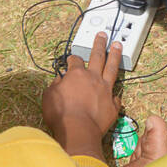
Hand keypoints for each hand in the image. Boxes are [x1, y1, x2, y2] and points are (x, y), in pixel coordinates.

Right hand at [42, 33, 122, 153]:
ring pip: (112, 68)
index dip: (73, 59)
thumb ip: (55, 86)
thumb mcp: (49, 97)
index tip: (73, 59)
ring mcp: (105, 90)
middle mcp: (93, 78)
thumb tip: (59, 80)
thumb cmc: (61, 115)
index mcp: (77, 75)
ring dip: (115, 55)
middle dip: (100, 44)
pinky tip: (115, 93)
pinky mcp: (113, 104)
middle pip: (98, 55)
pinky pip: (115, 97)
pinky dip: (114, 94)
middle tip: (103, 35)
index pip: (76, 61)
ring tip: (118, 45)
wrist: (78, 131)